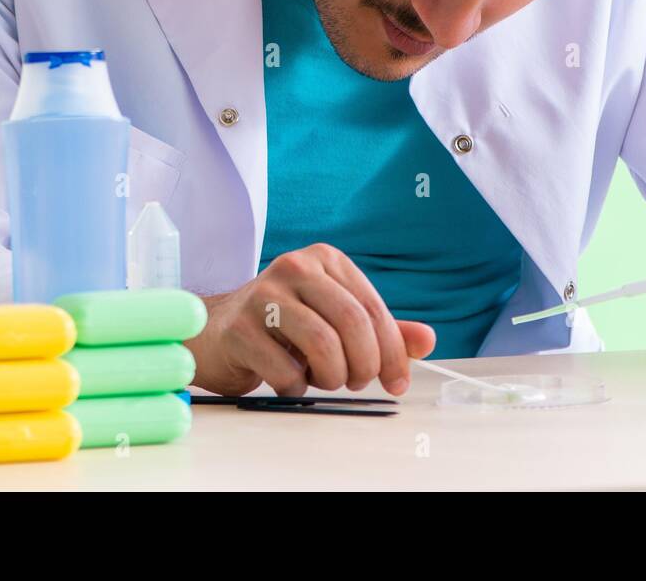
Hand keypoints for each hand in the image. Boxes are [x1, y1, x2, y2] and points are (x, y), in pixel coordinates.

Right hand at [187, 243, 436, 397]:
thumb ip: (382, 330)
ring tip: (325, 380)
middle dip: (364, 365)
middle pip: (352, 322)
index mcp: (326, 260)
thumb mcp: (336, 320)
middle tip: (357, 383)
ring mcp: (264, 294)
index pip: (372, 308)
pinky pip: (285, 370)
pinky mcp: (239, 327)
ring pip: (322, 344)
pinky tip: (289, 380)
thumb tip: (428, 341)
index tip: (398, 382)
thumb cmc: (285, 326)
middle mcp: (295, 267)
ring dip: (332, 377)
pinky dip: (296, 387)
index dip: (392, 351)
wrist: (217, 331)